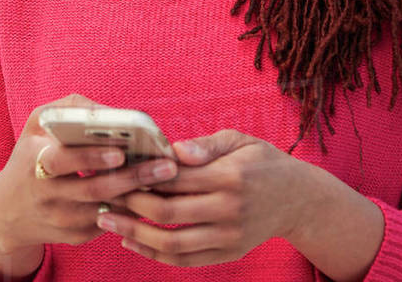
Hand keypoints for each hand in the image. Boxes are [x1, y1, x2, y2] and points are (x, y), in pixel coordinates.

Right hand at [0, 93, 182, 262]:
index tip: (121, 151)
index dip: (92, 157)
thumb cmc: (31, 155)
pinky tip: (153, 196)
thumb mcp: (37, 124)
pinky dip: (132, 210)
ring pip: (107, 209)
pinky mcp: (75, 236)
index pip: (63, 160)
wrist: (6, 211)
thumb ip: (70, 109)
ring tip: (167, 179)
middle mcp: (47, 195)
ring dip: (139, 196)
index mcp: (35, 162)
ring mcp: (62, 219)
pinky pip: (110, 222)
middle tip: (165, 167)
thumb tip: (110, 112)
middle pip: (94, 189)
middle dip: (133, 177)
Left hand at [96, 129, 310, 266]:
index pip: (175, 178)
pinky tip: (132, 242)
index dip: (142, 175)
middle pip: (167, 212)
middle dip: (129, 206)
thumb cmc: (263, 163)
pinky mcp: (228, 253)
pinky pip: (185, 260)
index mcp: (230, 175)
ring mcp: (229, 236)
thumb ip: (206, 144)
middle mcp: (229, 209)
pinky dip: (154, 255)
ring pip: (172, 243)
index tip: (116, 170)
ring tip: (107, 222)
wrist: (299, 199)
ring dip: (134, 234)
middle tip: (102, 196)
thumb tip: (174, 150)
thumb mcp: (241, 141)